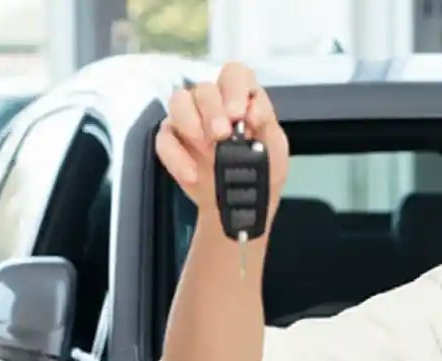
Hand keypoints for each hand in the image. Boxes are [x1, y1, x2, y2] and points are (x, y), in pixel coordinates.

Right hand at [155, 61, 290, 237]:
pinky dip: (177, 157)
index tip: (240, 114)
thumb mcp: (276, 149)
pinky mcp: (172, 143)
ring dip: (191, 122)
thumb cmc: (262, 171)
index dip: (236, 88)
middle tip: (222, 134)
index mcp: (241, 98)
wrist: (242, 205)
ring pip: (178, 102)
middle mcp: (213, 104)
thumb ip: (267, 125)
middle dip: (213, 110)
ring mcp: (189, 120)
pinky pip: (165, 139)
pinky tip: (193, 174)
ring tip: (207, 148)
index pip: (234, 74)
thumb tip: (254, 110)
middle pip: (205, 89)